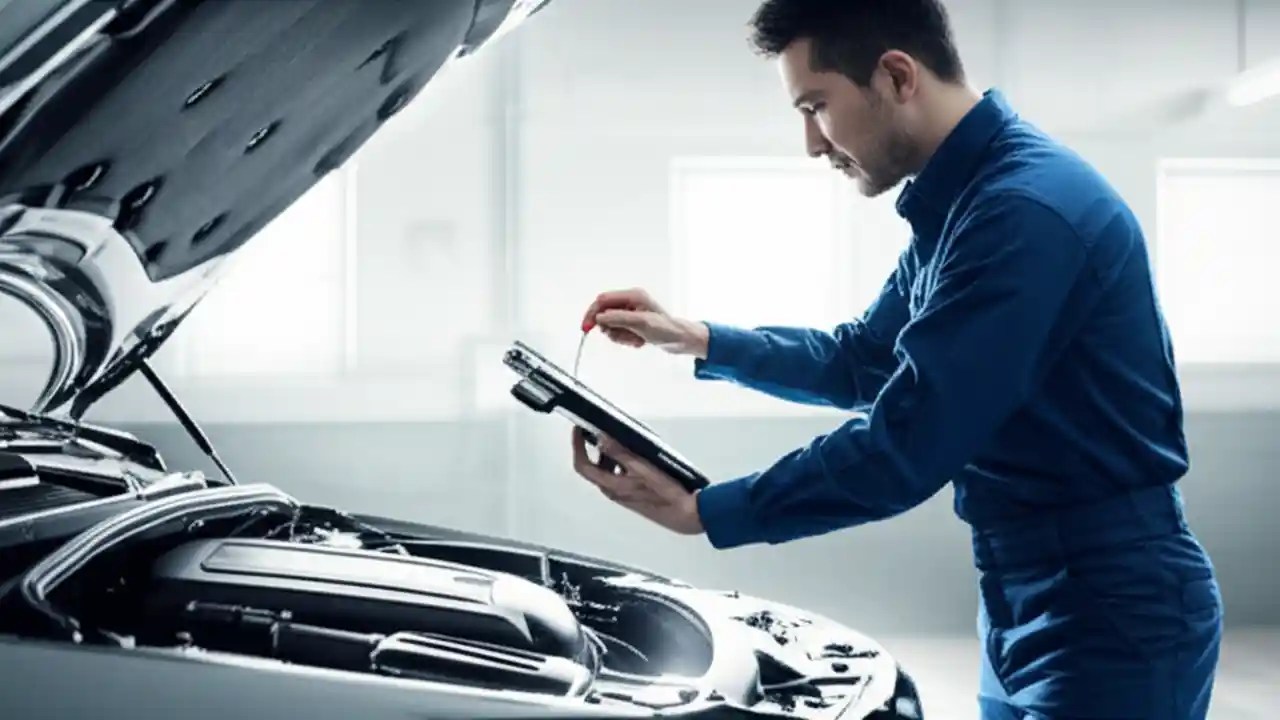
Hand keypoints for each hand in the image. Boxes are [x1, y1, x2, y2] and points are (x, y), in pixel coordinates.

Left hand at [571, 428, 703, 535]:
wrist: (685, 514)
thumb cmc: (665, 493)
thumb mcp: (642, 467)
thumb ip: (620, 453)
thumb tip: (601, 440)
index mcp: (611, 486)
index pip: (583, 466)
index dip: (577, 447)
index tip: (578, 431)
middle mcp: (613, 492)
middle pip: (594, 468)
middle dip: (593, 448)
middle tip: (599, 432)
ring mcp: (623, 495)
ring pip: (607, 472)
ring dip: (609, 455)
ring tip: (621, 441)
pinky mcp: (633, 496)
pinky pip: (619, 476)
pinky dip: (620, 463)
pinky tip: (635, 456)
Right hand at [580, 288, 708, 357]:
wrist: (681, 340)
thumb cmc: (666, 329)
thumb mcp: (641, 323)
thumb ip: (619, 318)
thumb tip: (599, 318)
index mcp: (632, 295)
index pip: (603, 300)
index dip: (593, 313)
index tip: (586, 328)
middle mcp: (630, 302)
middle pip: (605, 314)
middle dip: (611, 329)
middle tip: (623, 337)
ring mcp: (631, 314)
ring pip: (610, 326)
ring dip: (620, 337)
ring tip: (636, 340)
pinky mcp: (632, 325)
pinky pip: (618, 333)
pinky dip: (626, 340)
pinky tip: (639, 342)